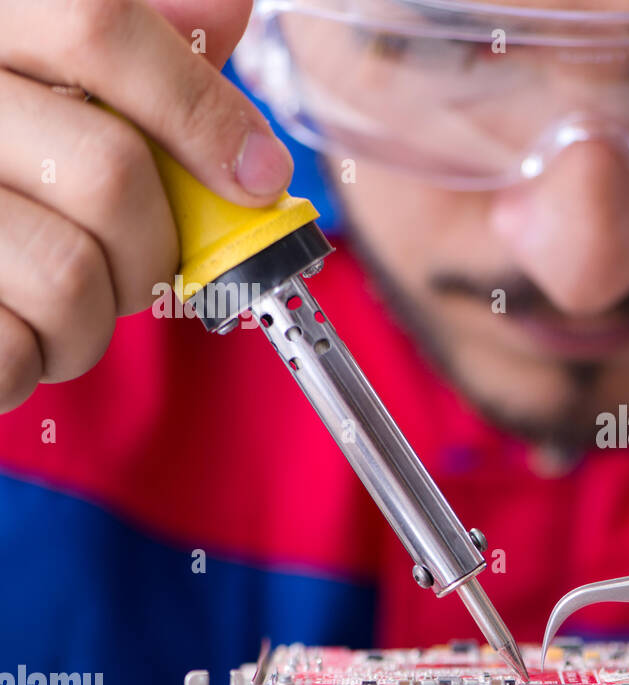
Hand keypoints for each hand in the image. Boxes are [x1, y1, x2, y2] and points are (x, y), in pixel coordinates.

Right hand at [0, 0, 290, 410]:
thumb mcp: (39, 73)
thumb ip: (138, 45)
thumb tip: (223, 11)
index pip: (97, 28)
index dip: (201, 111)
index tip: (259, 176)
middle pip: (110, 173)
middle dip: (157, 249)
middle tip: (137, 269)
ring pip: (70, 274)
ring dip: (97, 321)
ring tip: (68, 311)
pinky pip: (8, 353)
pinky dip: (33, 361)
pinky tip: (11, 334)